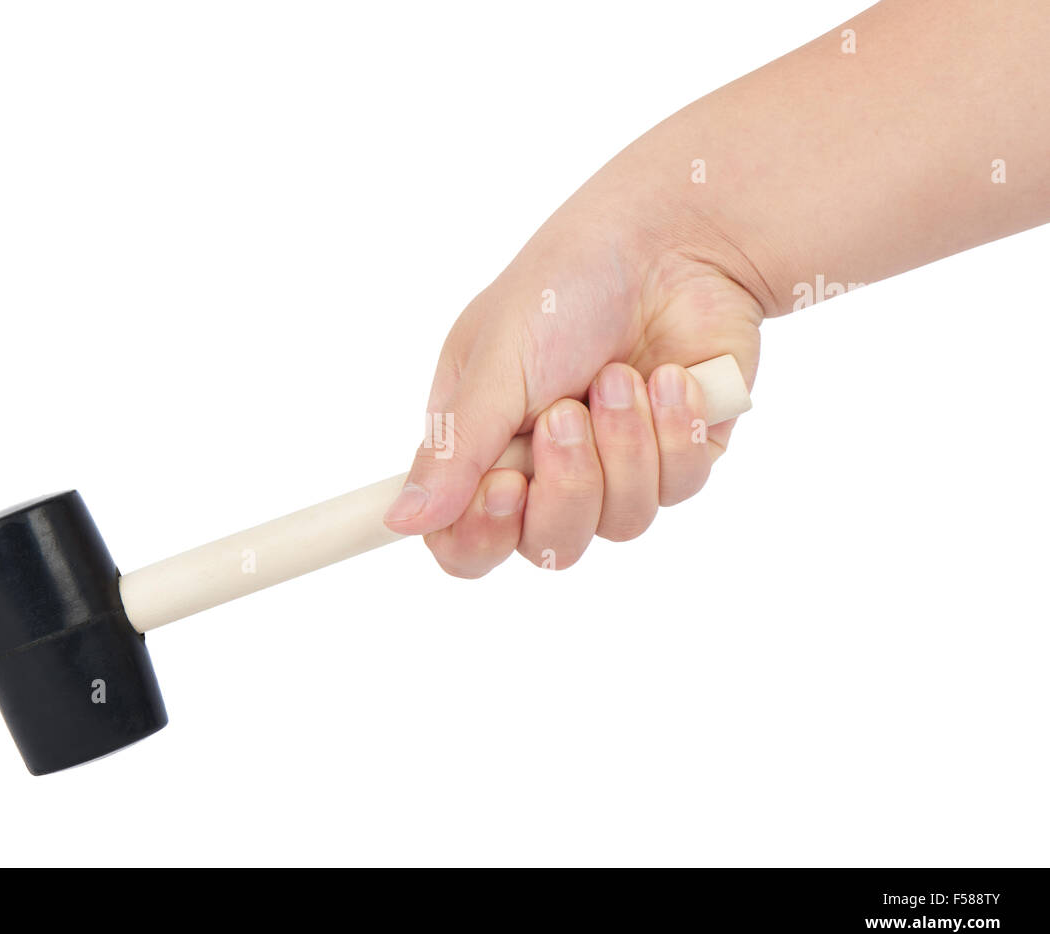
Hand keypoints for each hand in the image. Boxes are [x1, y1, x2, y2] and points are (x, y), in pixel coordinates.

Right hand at [383, 186, 762, 575]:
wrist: (671, 241)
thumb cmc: (565, 285)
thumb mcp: (497, 359)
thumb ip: (456, 447)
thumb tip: (400, 521)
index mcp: (482, 449)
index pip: (463, 543)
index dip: (479, 537)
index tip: (504, 488)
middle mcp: (546, 472)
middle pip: (549, 547)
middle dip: (567, 483)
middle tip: (567, 413)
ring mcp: (616, 469)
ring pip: (622, 524)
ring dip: (624, 445)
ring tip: (619, 375)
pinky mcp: (679, 458)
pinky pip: (679, 488)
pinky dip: (674, 430)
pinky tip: (671, 377)